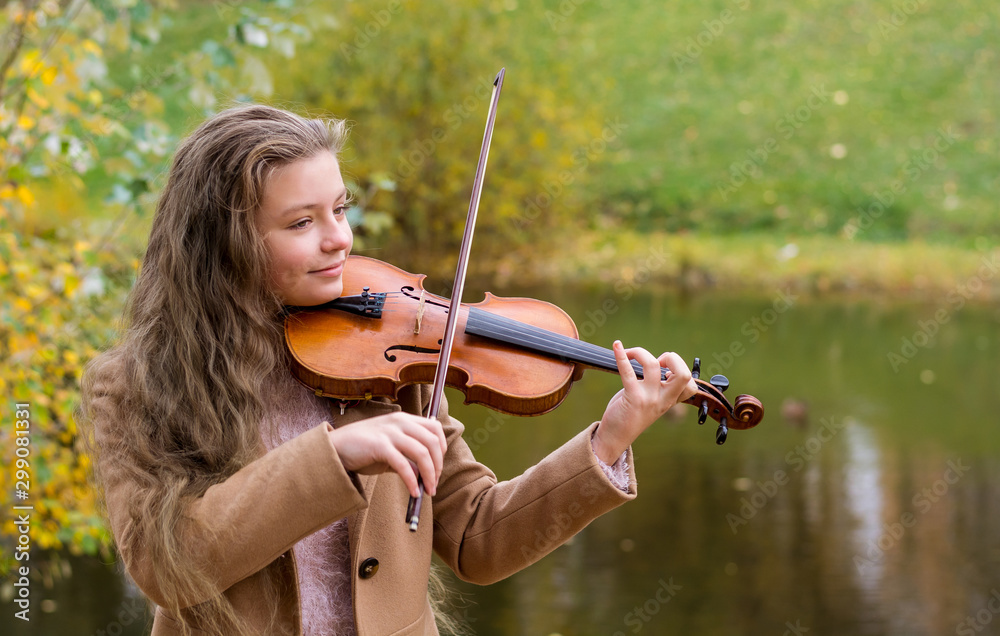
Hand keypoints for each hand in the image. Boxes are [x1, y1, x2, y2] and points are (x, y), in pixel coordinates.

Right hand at [326, 412, 446, 497]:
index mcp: (404, 419)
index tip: (439, 465)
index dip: (442, 447)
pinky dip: (412, 481)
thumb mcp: (390, 448)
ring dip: (430, 475)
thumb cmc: (363, 449)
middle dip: (438, 465)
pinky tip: (414, 492)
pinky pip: (404, 465)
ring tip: (429, 491)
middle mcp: (399, 422)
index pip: (435, 428)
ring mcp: (389, 432)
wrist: (335, 448)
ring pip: (422, 453)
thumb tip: (427, 474)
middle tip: (435, 483)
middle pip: (432, 442)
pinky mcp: (380, 446)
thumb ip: (408, 455)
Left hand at [592, 341, 697, 463]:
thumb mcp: (651, 402)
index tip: (666, 369)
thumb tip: (656, 364)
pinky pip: (628, 371)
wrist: (616, 437)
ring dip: (641, 352)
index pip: (691, 385)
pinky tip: (616, 346)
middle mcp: (663, 399)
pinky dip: (621, 355)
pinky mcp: (632, 397)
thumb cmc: (631, 416)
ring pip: (653, 365)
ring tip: (631, 354)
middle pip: (683, 374)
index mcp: (669, 400)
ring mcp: (648, 399)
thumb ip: (658, 387)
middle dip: (672, 358)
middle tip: (657, 361)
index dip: (682, 370)